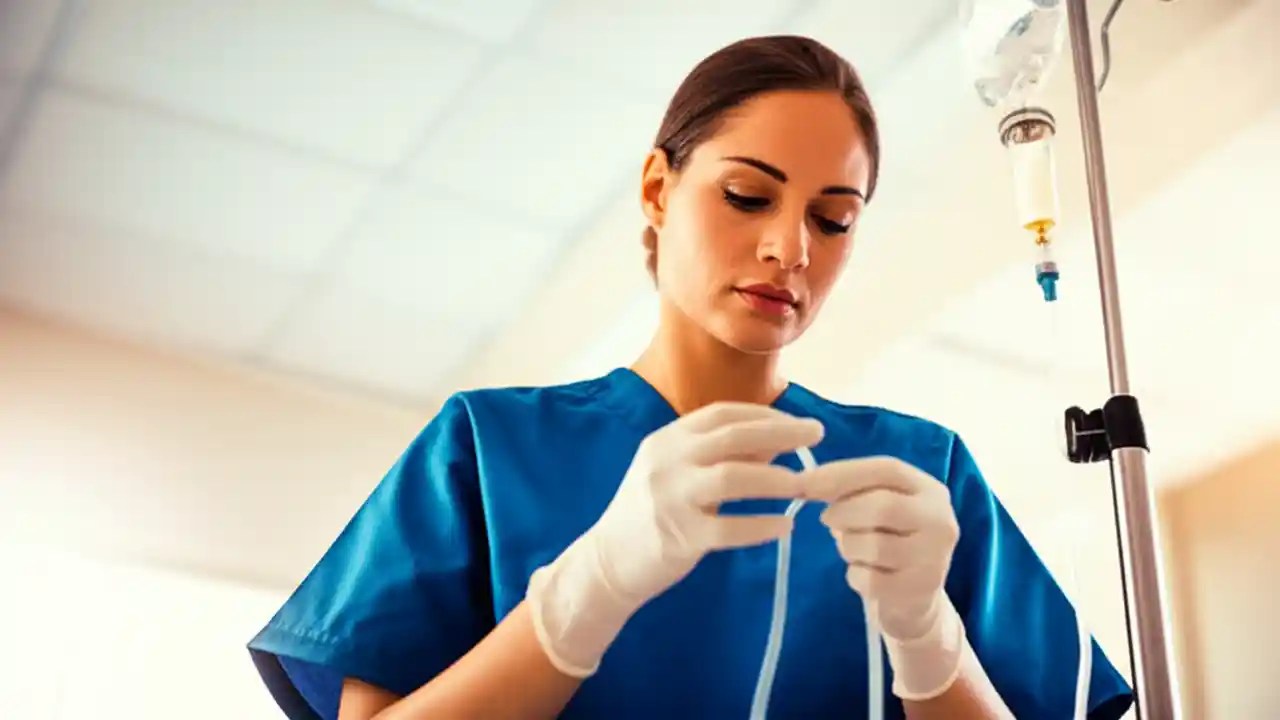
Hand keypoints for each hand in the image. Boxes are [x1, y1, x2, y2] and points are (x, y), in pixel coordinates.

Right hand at [528, 402, 823, 677]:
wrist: (606, 562)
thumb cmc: (650, 513)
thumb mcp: (674, 473)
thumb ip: (717, 456)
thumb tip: (775, 444)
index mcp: (666, 440)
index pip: (722, 415)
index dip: (765, 416)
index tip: (798, 424)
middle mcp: (667, 462)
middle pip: (734, 437)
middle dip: (782, 434)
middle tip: (817, 436)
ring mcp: (671, 499)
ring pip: (734, 477)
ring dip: (776, 479)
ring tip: (806, 485)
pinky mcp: (678, 537)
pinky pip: (730, 528)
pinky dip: (762, 526)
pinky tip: (785, 526)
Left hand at [803, 456, 966, 699]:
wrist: (915, 602)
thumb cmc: (889, 542)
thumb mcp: (879, 509)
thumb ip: (852, 492)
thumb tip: (806, 483)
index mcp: (930, 491)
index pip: (887, 469)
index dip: (842, 472)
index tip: (804, 481)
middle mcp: (940, 521)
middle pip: (882, 506)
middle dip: (843, 511)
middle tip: (826, 519)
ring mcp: (933, 558)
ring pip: (872, 544)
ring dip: (847, 545)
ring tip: (852, 548)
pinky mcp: (919, 591)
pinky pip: (869, 579)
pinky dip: (854, 575)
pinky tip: (863, 574)